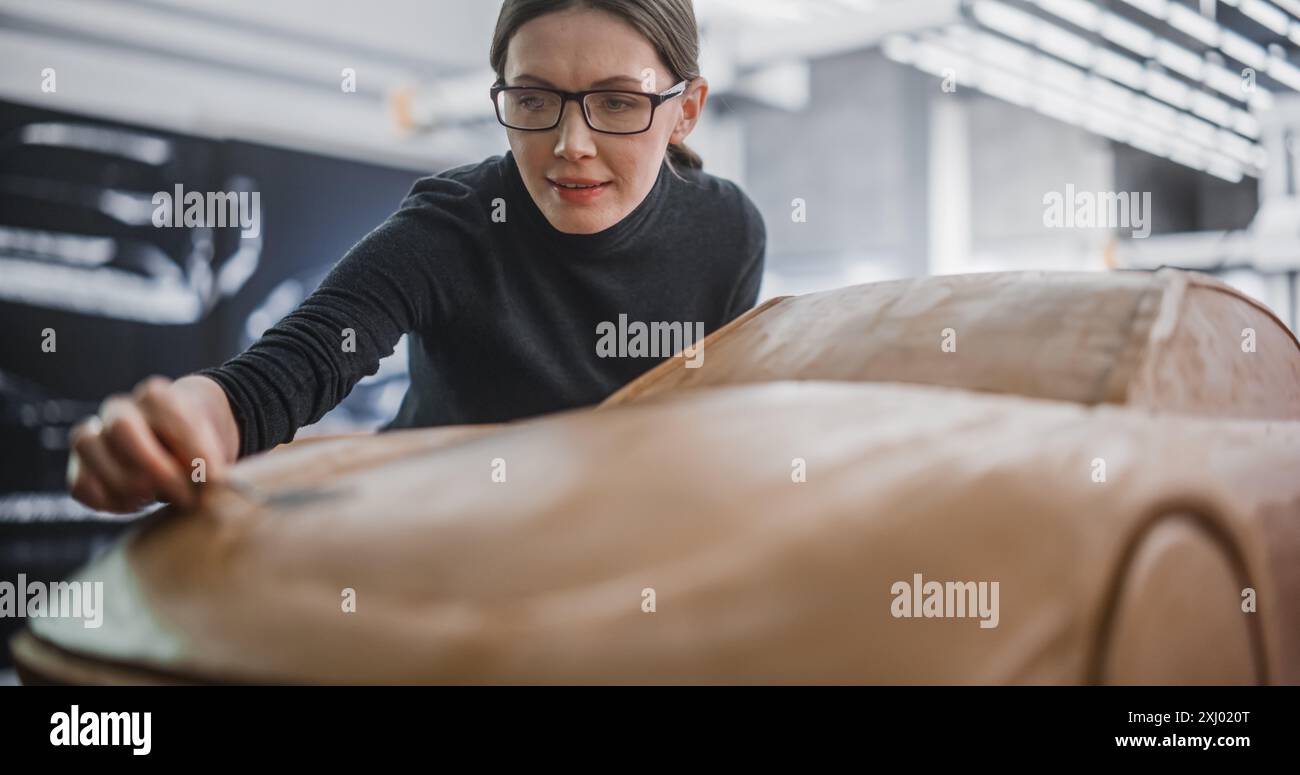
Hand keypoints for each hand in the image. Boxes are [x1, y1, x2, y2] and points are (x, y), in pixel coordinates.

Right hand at [66, 375, 239, 512]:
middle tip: (186, 497)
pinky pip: (80, 483)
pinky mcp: (79, 467)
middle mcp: (119, 408)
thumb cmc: (199, 451)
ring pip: (89, 449)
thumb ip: (208, 464)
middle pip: (122, 428)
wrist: (178, 453)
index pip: (171, 417)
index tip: (215, 479)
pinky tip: (136, 504)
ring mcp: (93, 434)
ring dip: (128, 485)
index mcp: (158, 397)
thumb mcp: (214, 451)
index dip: (194, 452)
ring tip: (158, 498)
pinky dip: (107, 500)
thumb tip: (210, 485)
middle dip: (157, 470)